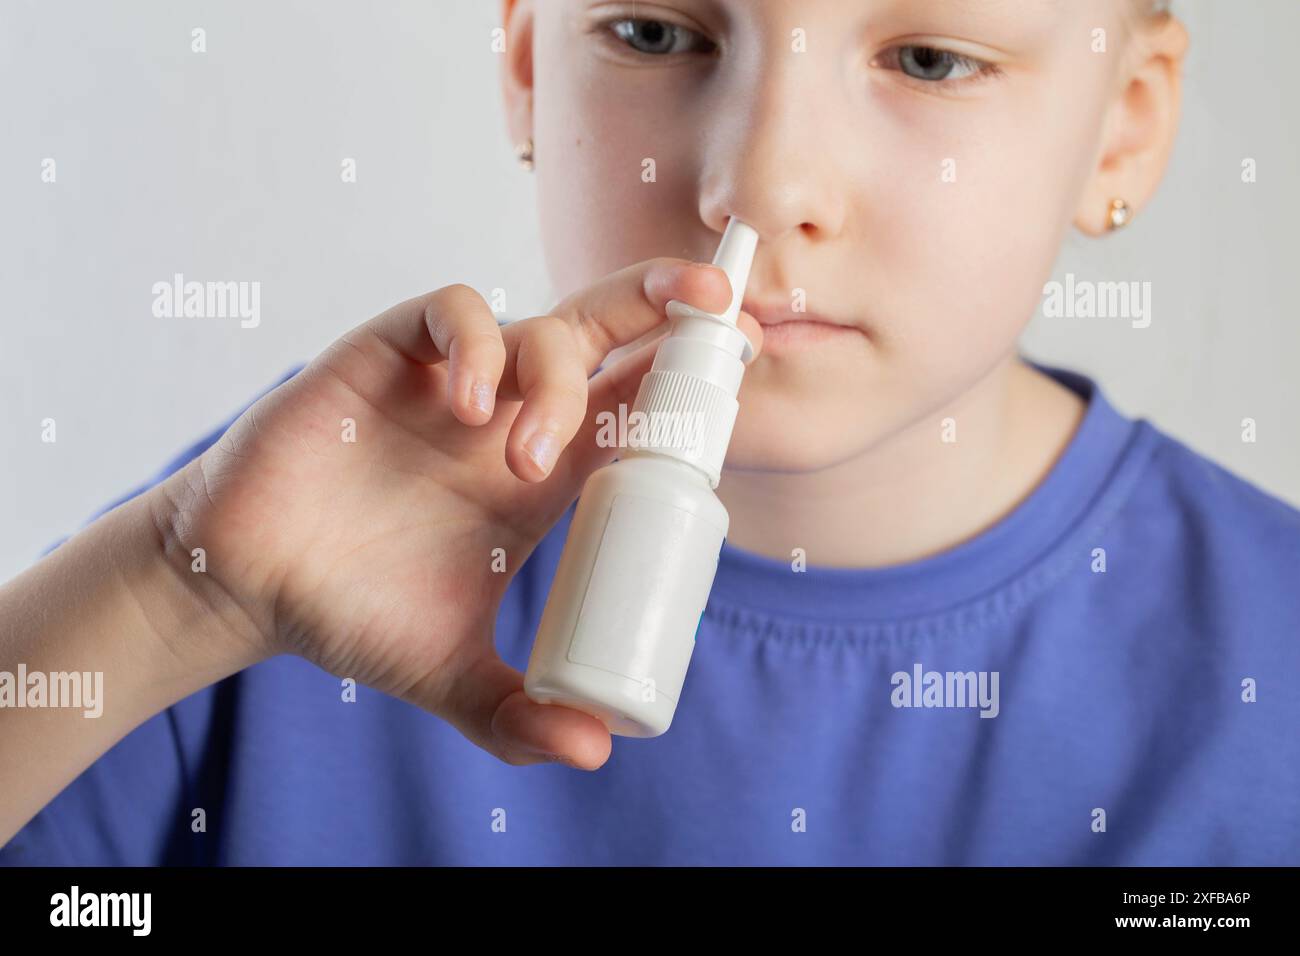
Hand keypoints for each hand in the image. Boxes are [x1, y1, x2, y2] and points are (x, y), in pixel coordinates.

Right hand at [152, 260, 760, 769]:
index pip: (634, 408)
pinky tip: (475, 410)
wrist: (248, 583)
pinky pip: (453, 313)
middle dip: (670, 305)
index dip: (689, 386)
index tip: (746, 377)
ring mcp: (455, 382)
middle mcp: (511, 416)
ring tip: (528, 462)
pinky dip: (480, 346)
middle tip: (727, 310)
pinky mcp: (389, 355)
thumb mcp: (451, 676)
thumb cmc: (351, 611)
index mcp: (543, 474)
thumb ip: (518, 715)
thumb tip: (595, 751)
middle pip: (608, 334)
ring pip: (542, 327)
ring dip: (557, 381)